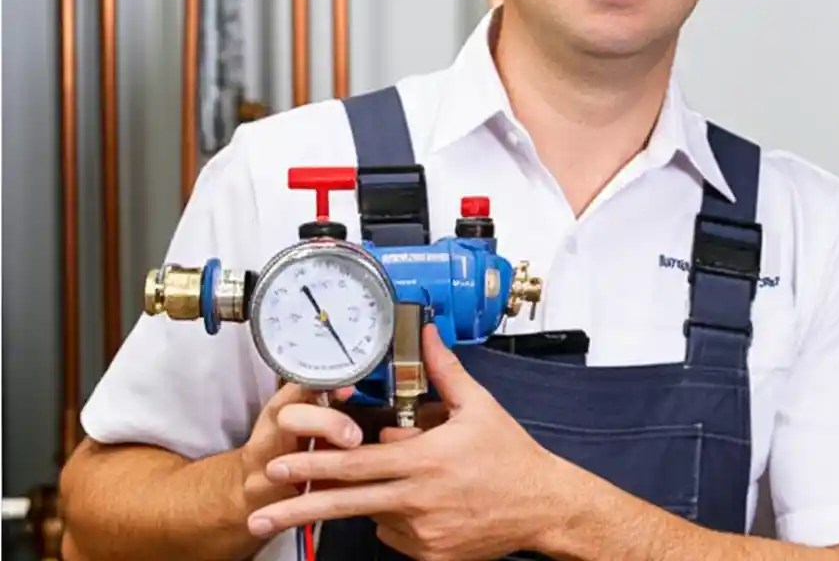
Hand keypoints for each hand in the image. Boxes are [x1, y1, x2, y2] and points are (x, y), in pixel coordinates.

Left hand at [245, 324, 576, 559]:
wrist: (543, 506)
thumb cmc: (512, 458)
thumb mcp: (481, 408)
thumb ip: (445, 372)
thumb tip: (428, 335)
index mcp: (425, 460)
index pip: (356, 463)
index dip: (314, 463)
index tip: (280, 463)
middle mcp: (418, 499)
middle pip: (345, 502)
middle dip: (297, 507)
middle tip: (260, 509)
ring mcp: (423, 532)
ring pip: (374, 516)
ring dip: (371, 502)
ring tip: (413, 489)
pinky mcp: (431, 554)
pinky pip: (396, 536)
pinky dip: (398, 520)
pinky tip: (426, 506)